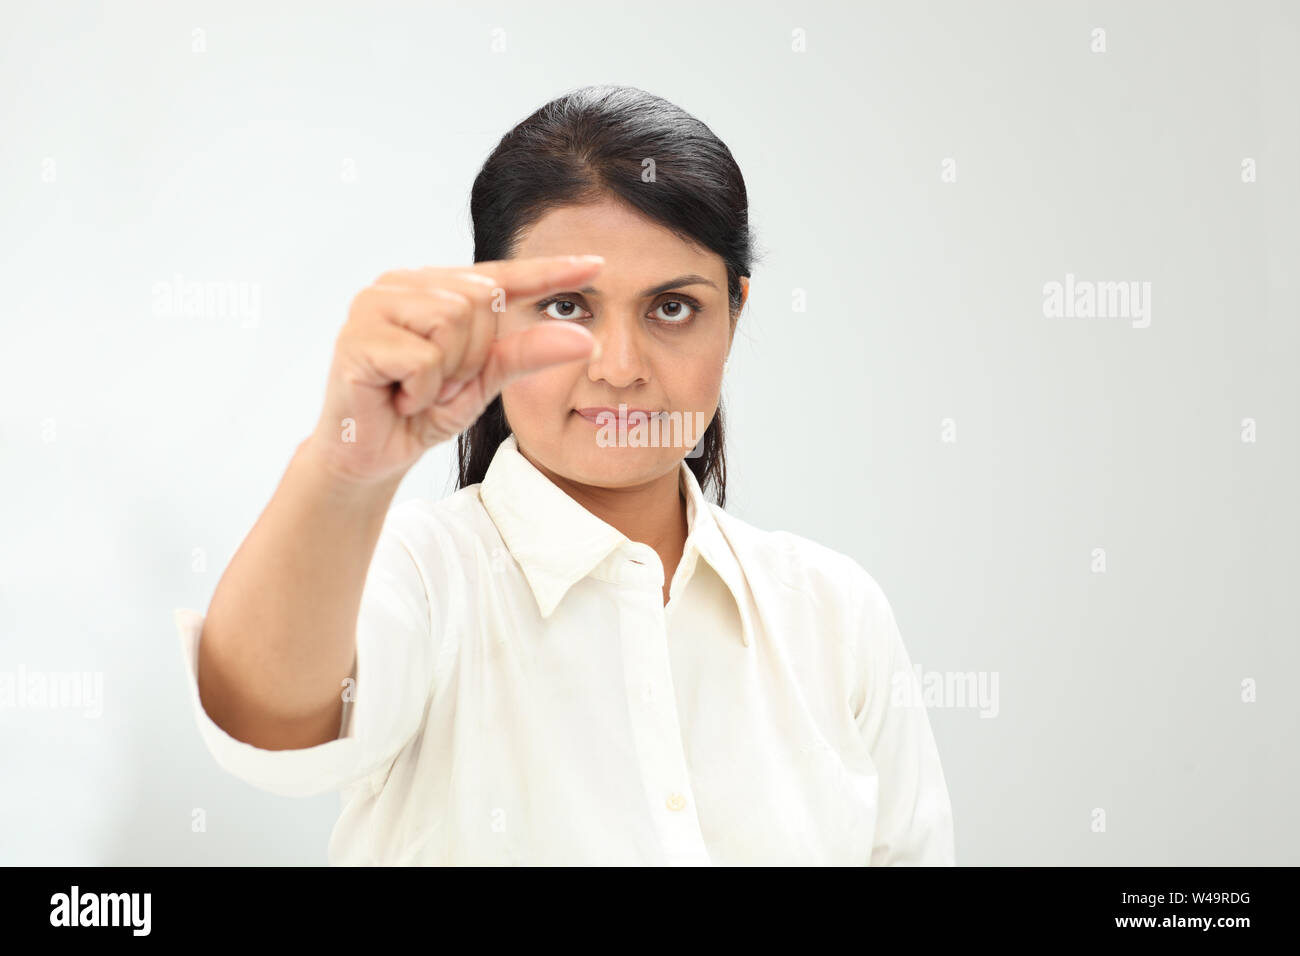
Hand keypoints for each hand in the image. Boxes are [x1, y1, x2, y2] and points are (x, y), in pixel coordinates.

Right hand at [304, 255, 603, 484]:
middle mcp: (403, 282)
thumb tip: (585, 337)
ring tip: (417, 391)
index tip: (599, 264)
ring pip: (452, 323)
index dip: (550, 271)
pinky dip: (421, 391)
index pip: (502, 275)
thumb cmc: (423, 410)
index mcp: (435, 286)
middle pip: (479, 301)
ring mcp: (374, 304)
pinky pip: (423, 358)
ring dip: (447, 374)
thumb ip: (529, 353)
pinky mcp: (356, 337)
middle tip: (438, 385)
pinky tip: (398, 399)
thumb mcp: (486, 381)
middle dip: (472, 357)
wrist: (371, 457)